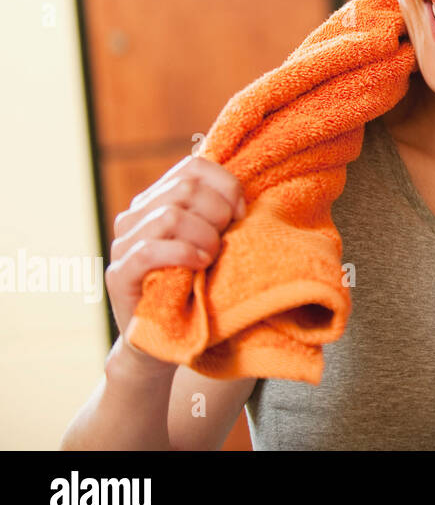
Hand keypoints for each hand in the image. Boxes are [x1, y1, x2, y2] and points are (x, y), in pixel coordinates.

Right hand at [104, 155, 244, 371]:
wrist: (169, 338)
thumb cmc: (199, 285)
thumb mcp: (215, 240)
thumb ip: (222, 211)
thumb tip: (245, 192)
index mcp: (159, 199)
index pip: (193, 166)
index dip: (226, 185)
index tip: (242, 215)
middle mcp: (135, 215)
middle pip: (185, 187)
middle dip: (219, 212)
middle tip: (227, 240)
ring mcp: (122, 243)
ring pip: (170, 215)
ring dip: (204, 236)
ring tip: (213, 257)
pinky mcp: (118, 274)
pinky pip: (149, 250)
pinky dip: (183, 253)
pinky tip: (201, 265)